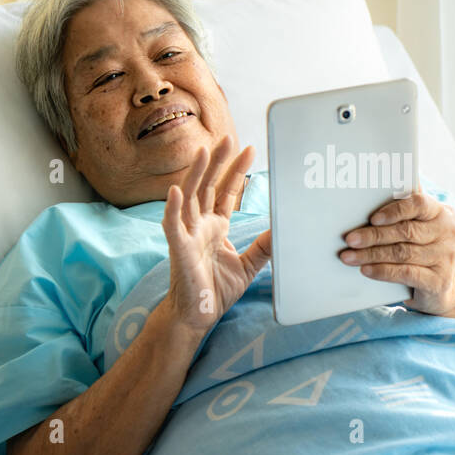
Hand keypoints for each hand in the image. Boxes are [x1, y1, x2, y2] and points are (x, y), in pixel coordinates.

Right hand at [161, 135, 270, 336]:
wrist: (197, 317)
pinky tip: (175, 191)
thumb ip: (263, 246)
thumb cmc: (216, 291)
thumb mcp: (248, 265)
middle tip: (229, 137)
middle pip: (207, 186)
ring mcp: (187, 235)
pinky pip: (172, 225)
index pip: (225, 192)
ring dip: (196, 174)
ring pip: (189, 197)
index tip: (249, 149)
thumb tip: (282, 228)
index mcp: (215, 227)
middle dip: (218, 162)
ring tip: (204, 151)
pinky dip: (172, 208)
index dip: (236, 171)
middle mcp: (199, 226)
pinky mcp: (178, 250)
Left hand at [338, 187, 454, 315]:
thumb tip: (374, 190)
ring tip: (349, 256)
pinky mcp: (438, 281)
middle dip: (374, 235)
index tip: (372, 218)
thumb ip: (405, 210)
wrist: (441, 287)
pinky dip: (383, 271)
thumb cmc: (424, 249)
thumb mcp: (421, 227)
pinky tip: (366, 270)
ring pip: (402, 253)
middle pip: (406, 231)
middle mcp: (448, 233)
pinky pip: (406, 273)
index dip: (394, 210)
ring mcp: (445, 258)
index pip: (419, 204)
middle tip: (350, 239)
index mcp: (442, 213)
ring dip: (371, 255)